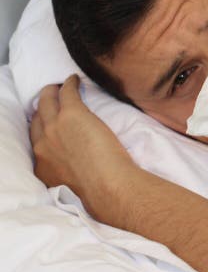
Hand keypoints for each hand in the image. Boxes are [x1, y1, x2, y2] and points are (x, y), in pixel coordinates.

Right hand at [30, 74, 137, 217]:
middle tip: (48, 99)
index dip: (41, 129)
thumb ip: (67, 174)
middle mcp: (43, 144)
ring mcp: (54, 128)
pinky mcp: (72, 114)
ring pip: (47, 101)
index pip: (36, 141)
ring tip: (59, 86)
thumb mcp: (71, 185)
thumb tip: (77, 171)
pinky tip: (74, 79)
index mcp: (42, 164)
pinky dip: (70, 84)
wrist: (107, 186)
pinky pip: (67, 92)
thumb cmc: (97, 191)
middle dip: (41, 107)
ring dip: (52, 92)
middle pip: (37, 118)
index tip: (47, 124)